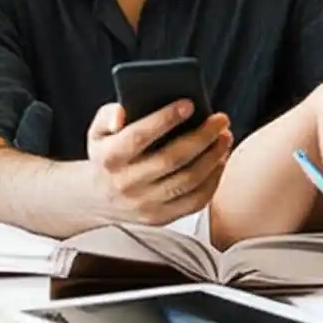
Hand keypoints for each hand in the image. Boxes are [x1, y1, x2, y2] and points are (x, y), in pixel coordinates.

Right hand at [88, 101, 232, 224]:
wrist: (97, 200)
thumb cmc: (107, 156)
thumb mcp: (97, 132)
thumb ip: (107, 115)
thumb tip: (121, 112)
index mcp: (109, 157)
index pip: (138, 136)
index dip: (165, 119)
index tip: (189, 104)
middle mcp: (126, 184)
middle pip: (172, 159)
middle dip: (202, 137)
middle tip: (221, 119)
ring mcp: (144, 204)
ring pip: (188, 181)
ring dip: (213, 157)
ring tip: (225, 137)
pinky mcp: (160, 218)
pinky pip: (194, 201)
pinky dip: (213, 180)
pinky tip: (220, 161)